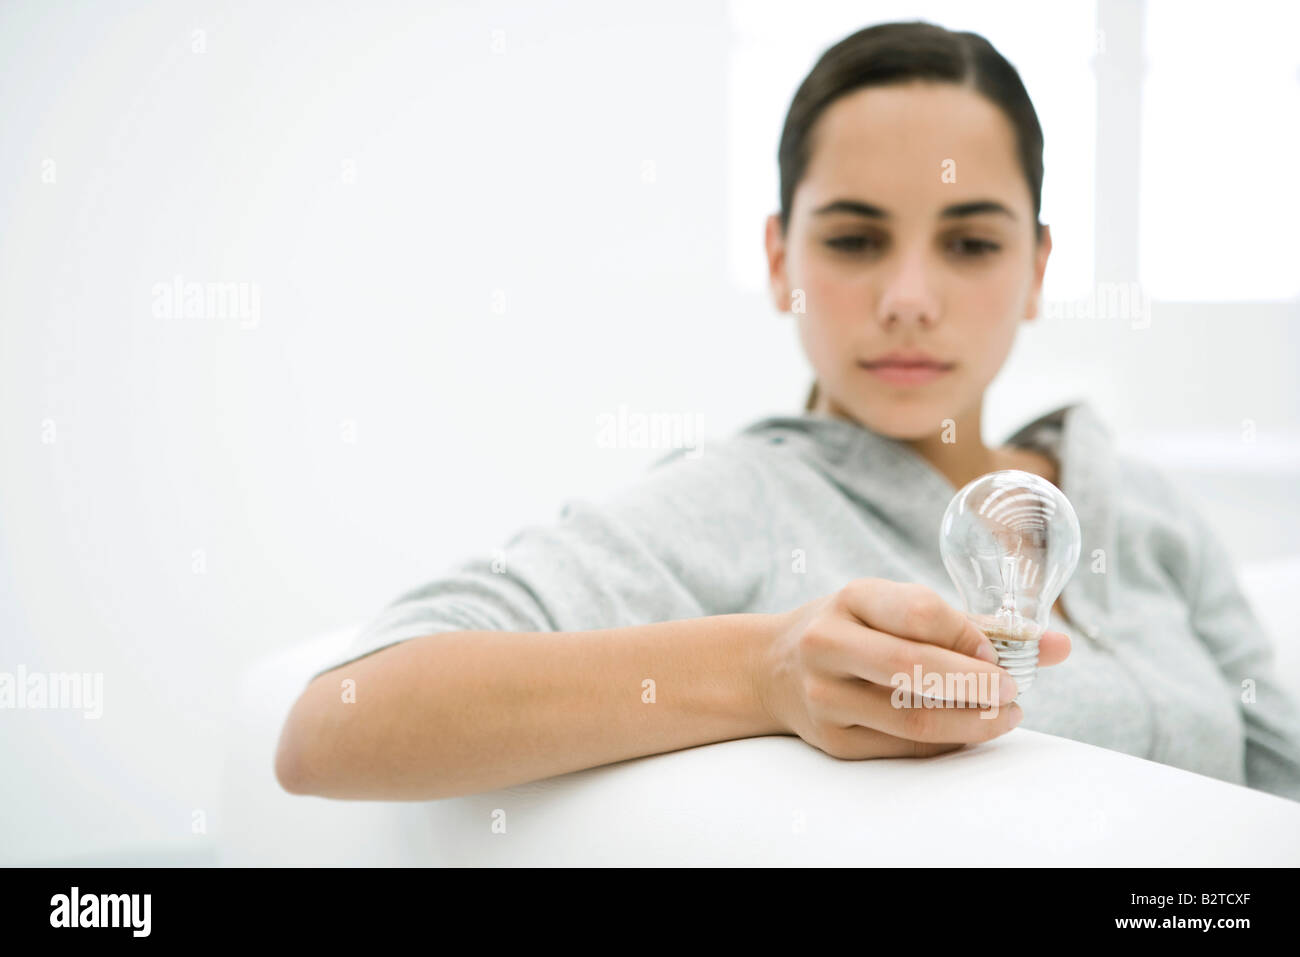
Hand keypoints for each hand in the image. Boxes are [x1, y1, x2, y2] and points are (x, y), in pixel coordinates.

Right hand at [756, 578, 1070, 759]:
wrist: (769, 669)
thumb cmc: (851, 630)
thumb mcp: (891, 607)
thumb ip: (973, 623)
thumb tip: (1060, 645)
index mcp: (850, 599)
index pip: (918, 612)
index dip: (970, 636)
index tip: (1000, 655)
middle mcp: (828, 644)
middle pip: (912, 668)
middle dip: (977, 684)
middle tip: (1014, 692)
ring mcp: (825, 696)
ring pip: (912, 719)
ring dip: (972, 722)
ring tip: (1004, 716)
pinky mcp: (833, 740)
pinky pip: (903, 747)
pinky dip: (947, 741)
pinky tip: (967, 730)